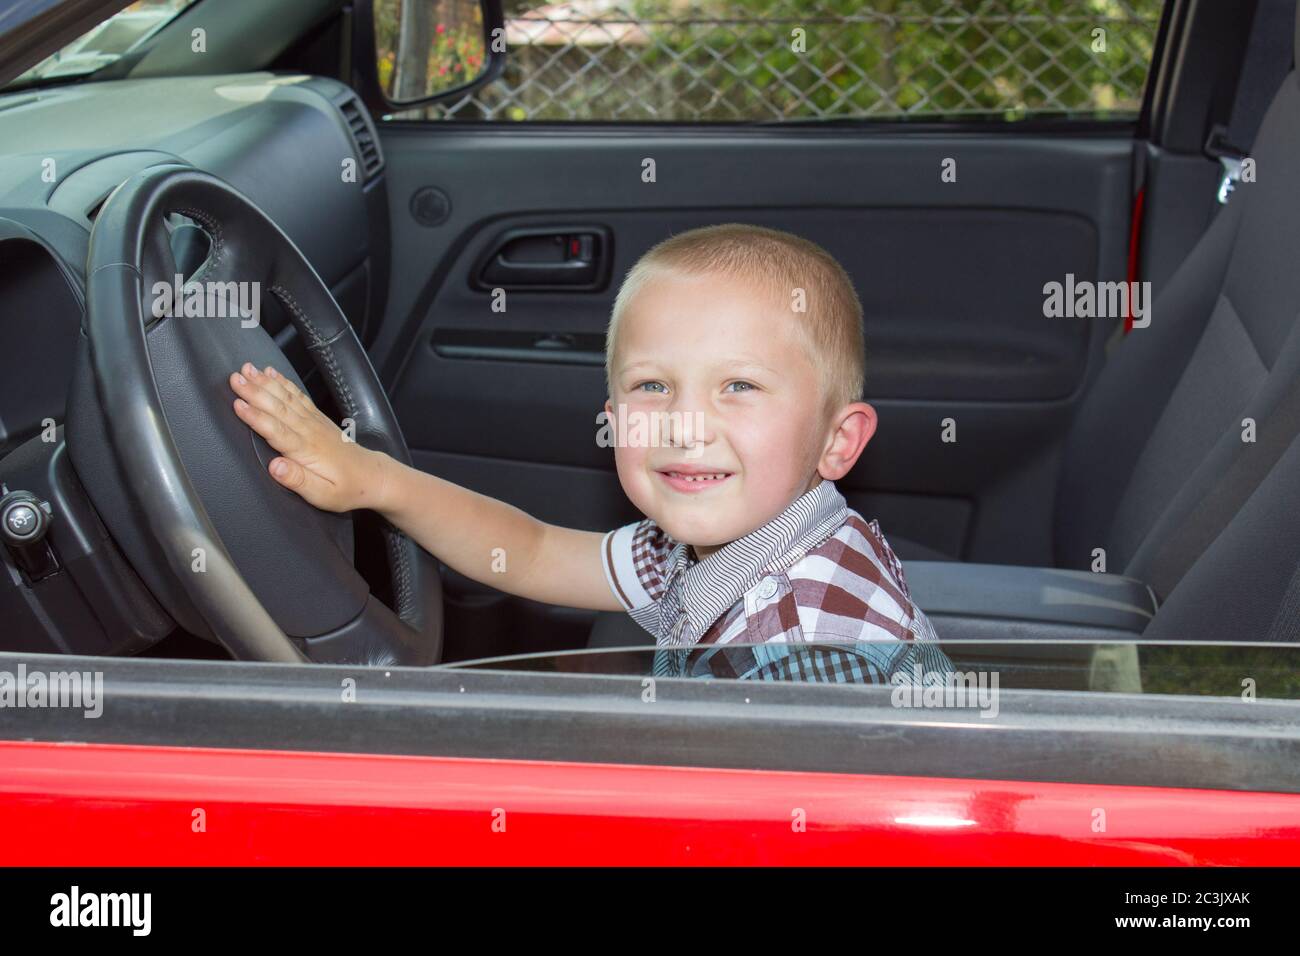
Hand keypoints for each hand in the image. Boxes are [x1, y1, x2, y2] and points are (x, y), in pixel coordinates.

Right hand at [228, 362, 390, 512]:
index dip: (256, 417)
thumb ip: (298, 480)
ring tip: (247, 369)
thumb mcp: (322, 495)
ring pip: (286, 398)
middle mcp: (309, 431)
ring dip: (265, 382)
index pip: (277, 431)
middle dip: (255, 392)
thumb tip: (274, 466)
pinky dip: (283, 382)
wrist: (372, 476)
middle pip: (278, 408)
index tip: (238, 403)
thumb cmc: (346, 489)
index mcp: (307, 451)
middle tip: (234, 378)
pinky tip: (271, 373)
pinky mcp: (317, 418)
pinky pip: (298, 396)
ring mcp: (314, 421)